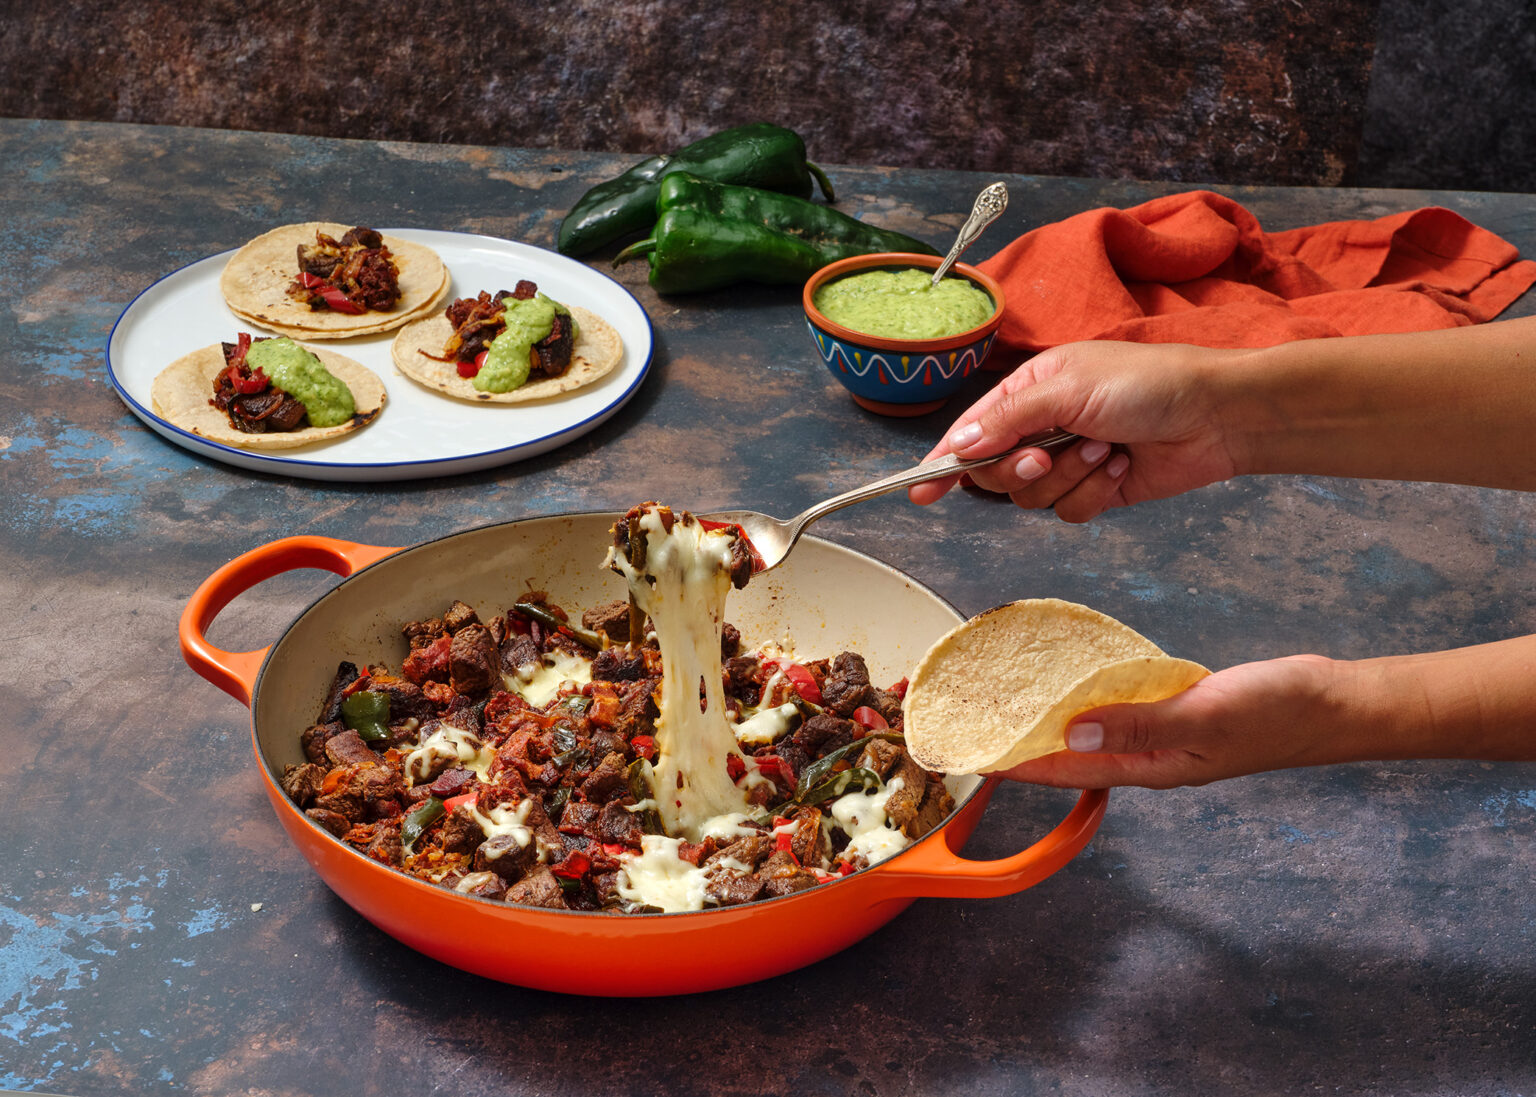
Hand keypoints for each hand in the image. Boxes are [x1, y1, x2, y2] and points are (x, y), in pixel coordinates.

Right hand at [909, 340, 1242, 521]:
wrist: (1215, 415)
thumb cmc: (1147, 383)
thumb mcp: (1066, 388)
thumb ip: (1007, 420)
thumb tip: (960, 446)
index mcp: (1027, 392)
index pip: (970, 432)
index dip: (942, 462)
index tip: (920, 490)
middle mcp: (1042, 428)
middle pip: (994, 475)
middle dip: (1020, 470)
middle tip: (1048, 454)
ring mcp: (1068, 461)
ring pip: (1032, 498)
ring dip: (1069, 477)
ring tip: (1106, 448)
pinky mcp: (1096, 490)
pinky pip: (1069, 512)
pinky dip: (1094, 494)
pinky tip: (1121, 467)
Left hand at [994, 655, 1342, 788]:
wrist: (1338, 703)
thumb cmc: (1280, 712)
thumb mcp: (1205, 713)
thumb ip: (1140, 724)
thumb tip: (1073, 735)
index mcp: (1156, 769)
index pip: (1072, 772)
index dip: (1023, 765)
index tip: (979, 756)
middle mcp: (1155, 758)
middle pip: (1077, 758)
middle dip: (1029, 747)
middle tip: (983, 727)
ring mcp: (1170, 737)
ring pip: (1099, 734)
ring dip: (1057, 724)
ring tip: (1015, 707)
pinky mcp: (1183, 712)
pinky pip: (1126, 710)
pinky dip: (1096, 700)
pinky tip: (1080, 685)